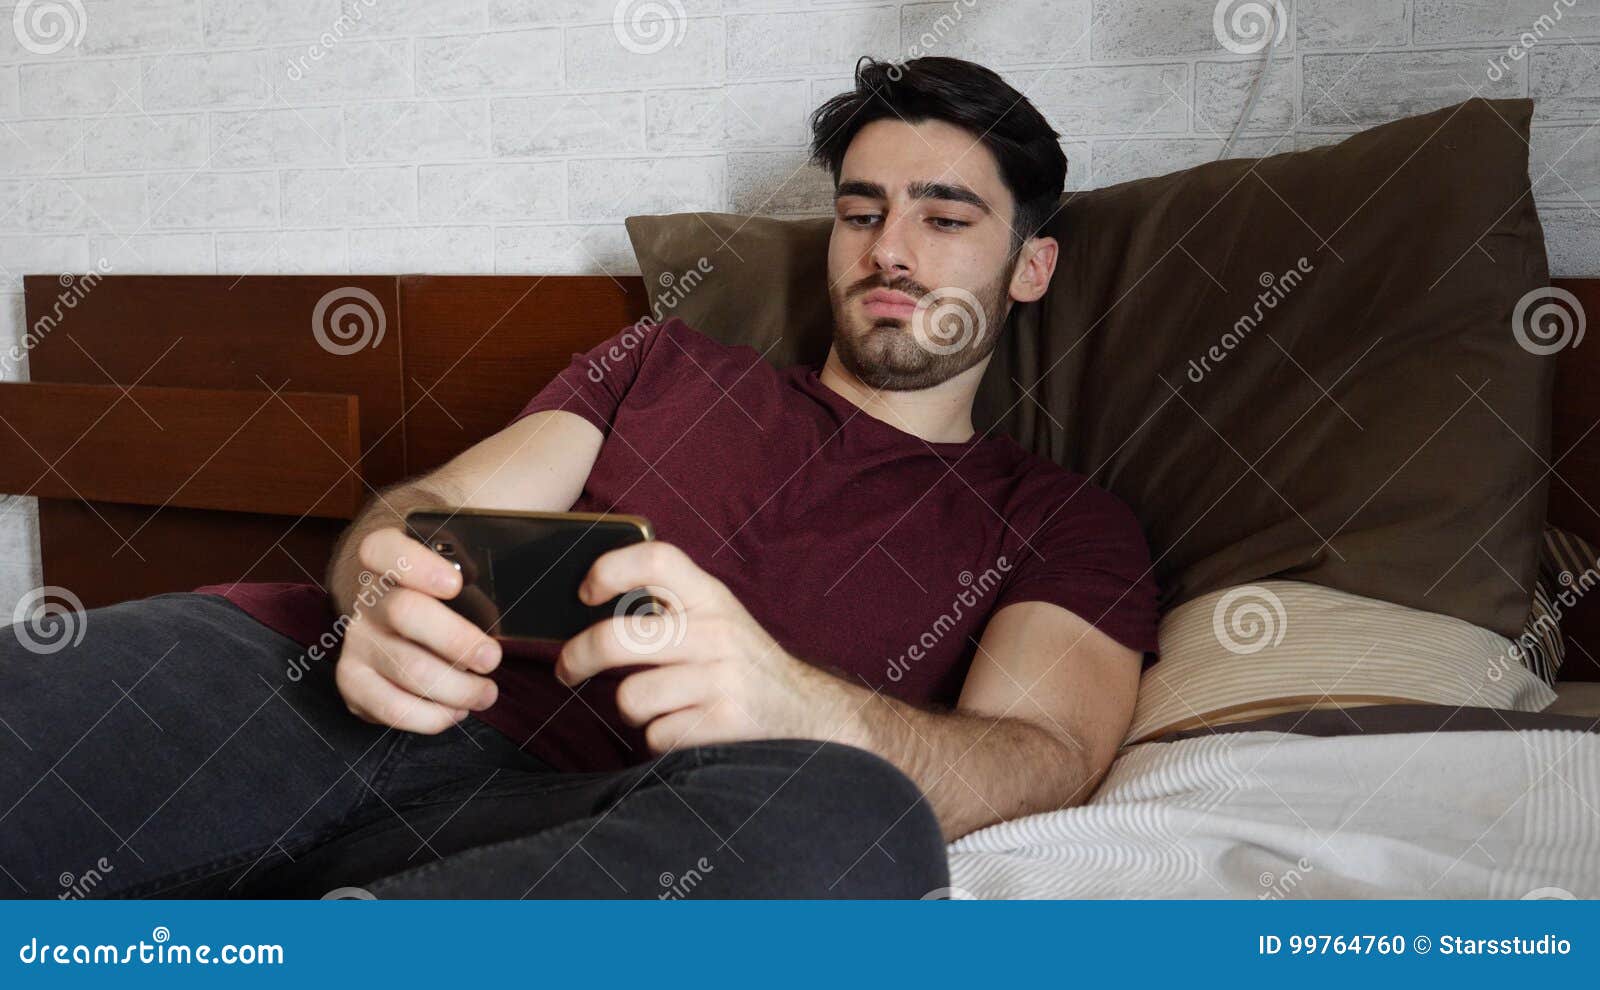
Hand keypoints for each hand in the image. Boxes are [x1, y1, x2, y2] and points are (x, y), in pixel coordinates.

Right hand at [334, 527, 501, 733]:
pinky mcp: (355, 683)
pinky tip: (457, 709)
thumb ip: (475, 564)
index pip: (384, 549)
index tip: (456, 583)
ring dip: (456, 688)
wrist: (392, 625)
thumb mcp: (452, 567)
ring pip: (406, 668)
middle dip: (457, 640)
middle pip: (405, 613)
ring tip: (487, 692)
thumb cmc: (437, 594)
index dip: (417, 565)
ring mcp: (358, 642)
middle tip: (492, 658)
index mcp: (385, 560)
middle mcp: (368, 599)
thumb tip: (520, 569)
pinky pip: (393, 708)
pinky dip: (432, 716)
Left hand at [555, 541, 844, 753]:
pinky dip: (661, 739)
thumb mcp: (714, 618)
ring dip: (633, 710)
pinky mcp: (723, 723)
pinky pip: (655, 735)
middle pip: (618, 638)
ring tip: (659, 706)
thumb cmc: (740, 664)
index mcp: (710, 596)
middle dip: (578, 657)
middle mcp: (716, 631)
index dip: (610, 570)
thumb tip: (587, 604)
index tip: (585, 594)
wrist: (806, 712)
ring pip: (630, 697)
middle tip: (568, 669)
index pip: (655, 560)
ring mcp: (721, 678)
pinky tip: (687, 728)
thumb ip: (668, 605)